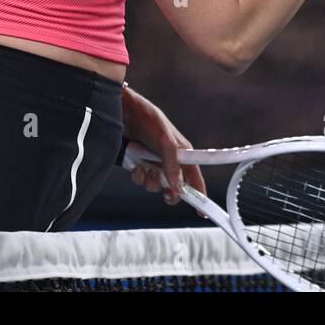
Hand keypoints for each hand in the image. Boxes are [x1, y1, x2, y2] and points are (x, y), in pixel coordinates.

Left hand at [121, 87, 206, 206]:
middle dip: (171, 193)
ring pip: (155, 186)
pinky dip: (138, 175)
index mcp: (183, 153)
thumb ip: (173, 166)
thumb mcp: (165, 142)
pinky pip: (140, 181)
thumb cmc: (149, 120)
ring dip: (150, 180)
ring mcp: (153, 164)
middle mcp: (169, 161)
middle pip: (175, 188)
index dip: (200, 194)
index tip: (202, 211)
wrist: (122, 113)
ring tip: (146, 166)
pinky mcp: (138, 165)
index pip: (195, 178)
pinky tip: (136, 164)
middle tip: (168, 194)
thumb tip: (178, 188)